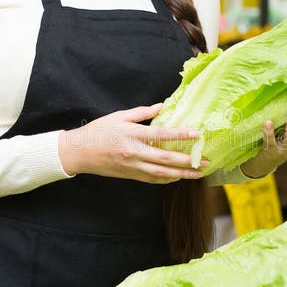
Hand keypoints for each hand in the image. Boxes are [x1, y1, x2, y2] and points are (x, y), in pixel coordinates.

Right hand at [58, 103, 206, 183]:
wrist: (79, 153)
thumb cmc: (98, 131)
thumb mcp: (118, 116)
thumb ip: (142, 112)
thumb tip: (162, 106)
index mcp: (132, 135)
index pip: (161, 135)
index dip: (180, 135)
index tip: (197, 134)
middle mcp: (134, 153)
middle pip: (166, 159)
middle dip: (189, 161)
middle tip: (206, 161)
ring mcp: (132, 167)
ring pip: (162, 174)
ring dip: (182, 174)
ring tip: (198, 173)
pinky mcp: (130, 175)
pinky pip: (152, 180)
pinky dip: (167, 179)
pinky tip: (178, 177)